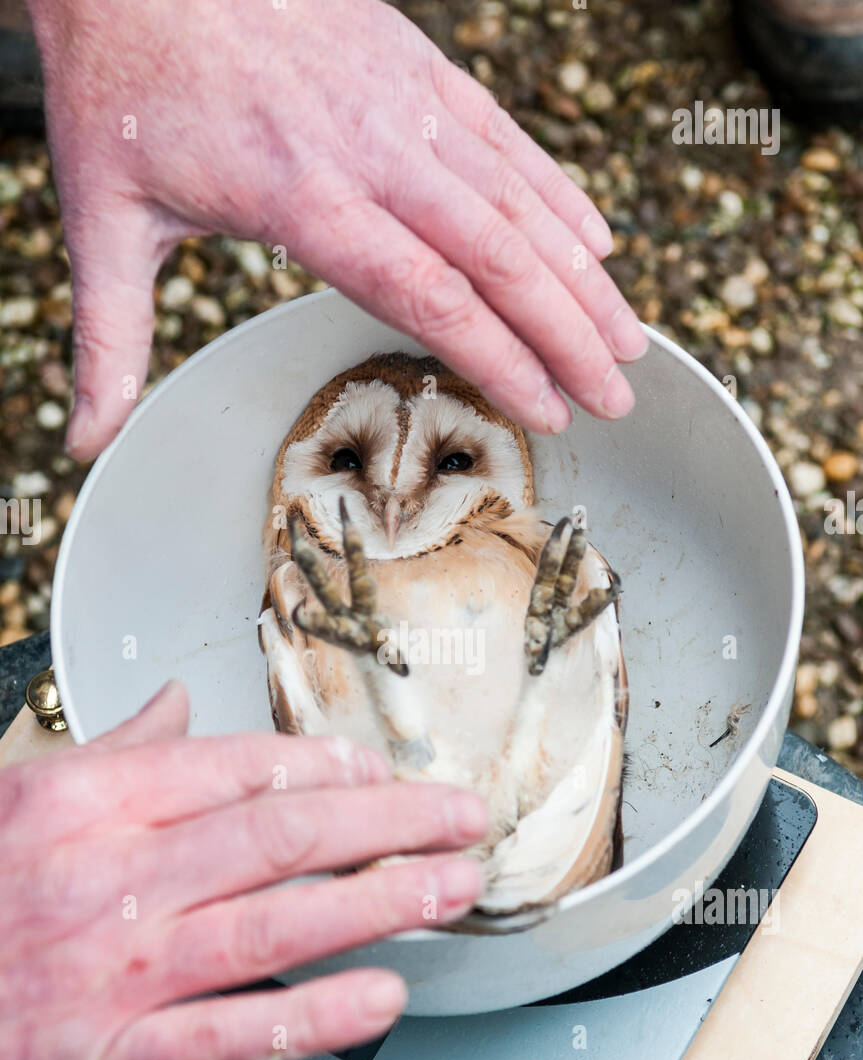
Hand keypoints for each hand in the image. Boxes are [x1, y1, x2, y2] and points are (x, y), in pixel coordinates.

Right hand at [0, 682, 485, 1059]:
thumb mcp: (16, 796)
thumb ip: (109, 753)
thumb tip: (174, 703)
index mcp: (89, 802)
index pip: (239, 768)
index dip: (330, 767)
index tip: (385, 771)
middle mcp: (113, 876)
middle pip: (283, 834)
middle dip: (390, 821)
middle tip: (460, 817)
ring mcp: (117, 967)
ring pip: (277, 920)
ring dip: (383, 900)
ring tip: (452, 886)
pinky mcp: (108, 1056)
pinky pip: (232, 1030)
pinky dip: (315, 1014)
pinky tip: (381, 995)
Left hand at [28, 0, 646, 460]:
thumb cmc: (119, 83)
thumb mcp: (101, 218)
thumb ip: (108, 338)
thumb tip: (85, 440)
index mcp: (304, 196)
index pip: (429, 294)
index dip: (501, 359)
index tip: (550, 411)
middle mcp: (372, 149)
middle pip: (498, 255)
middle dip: (569, 334)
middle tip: (620, 398)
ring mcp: (402, 102)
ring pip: (519, 198)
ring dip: (583, 274)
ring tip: (632, 338)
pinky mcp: (414, 65)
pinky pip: (505, 138)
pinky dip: (557, 192)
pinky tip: (594, 240)